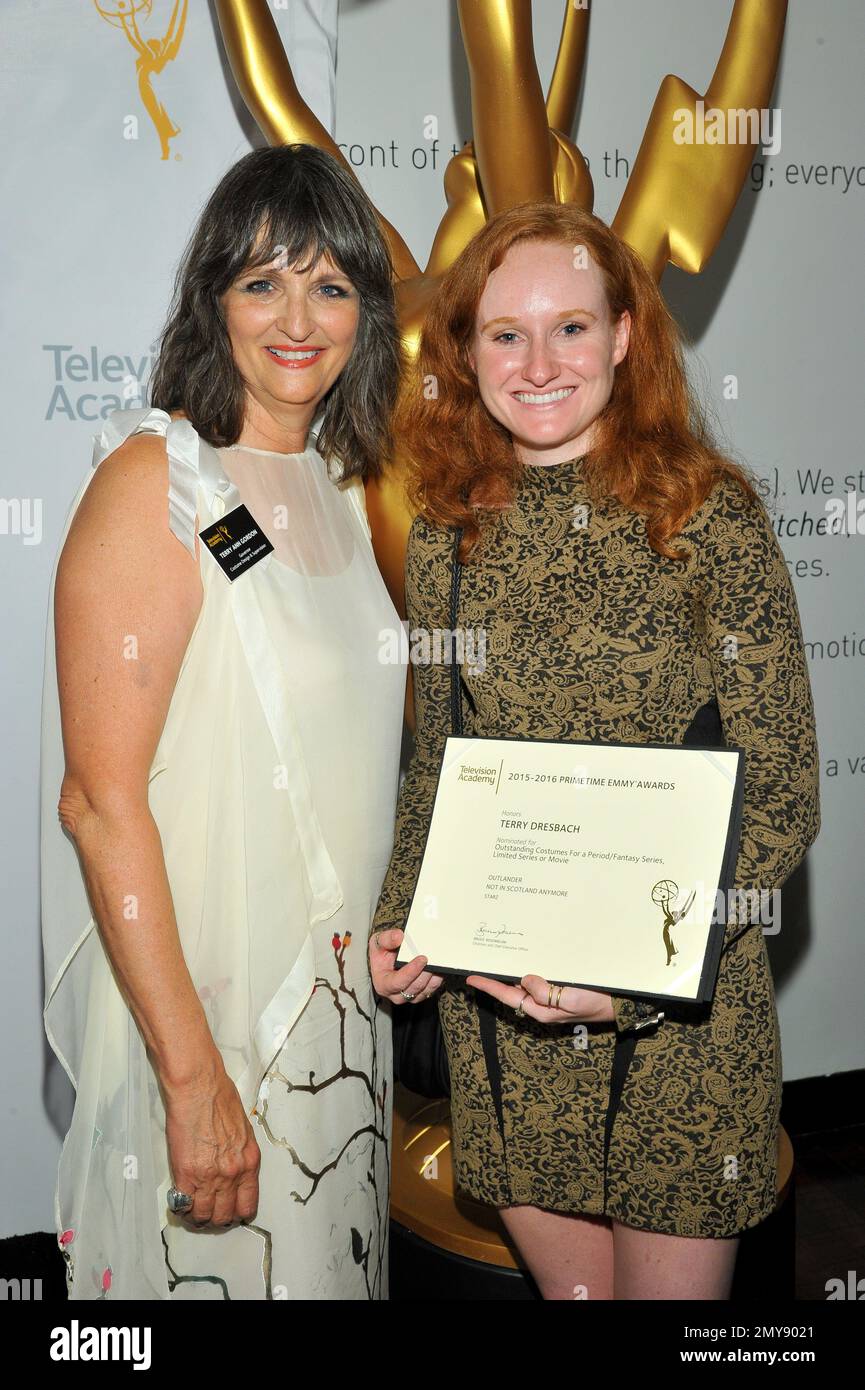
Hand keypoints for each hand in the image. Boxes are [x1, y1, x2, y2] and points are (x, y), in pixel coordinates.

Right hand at [162, 1058, 260, 1227]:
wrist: (199, 1087)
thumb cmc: (221, 1099)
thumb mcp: (243, 1131)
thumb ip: (239, 1156)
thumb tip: (232, 1171)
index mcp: (250, 1163)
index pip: (248, 1205)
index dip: (237, 1213)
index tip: (229, 1211)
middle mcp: (232, 1175)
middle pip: (225, 1216)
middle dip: (216, 1219)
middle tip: (208, 1212)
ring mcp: (209, 1177)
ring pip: (204, 1216)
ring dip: (197, 1217)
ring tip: (192, 1210)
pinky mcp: (185, 1174)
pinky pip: (184, 1205)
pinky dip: (181, 1209)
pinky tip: (179, 1203)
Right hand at [369, 927, 444, 1004]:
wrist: (385, 959)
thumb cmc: (381, 952)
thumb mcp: (378, 942)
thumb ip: (387, 939)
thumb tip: (399, 937)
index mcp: (383, 984)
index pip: (398, 982)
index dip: (411, 972)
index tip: (422, 959)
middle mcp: (396, 994)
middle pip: (414, 988)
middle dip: (425, 974)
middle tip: (434, 960)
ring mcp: (409, 996)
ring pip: (425, 991)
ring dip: (434, 978)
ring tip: (440, 964)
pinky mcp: (420, 994)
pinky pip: (431, 990)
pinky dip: (437, 980)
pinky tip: (441, 969)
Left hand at [465, 972, 614, 1024]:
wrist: (619, 1002)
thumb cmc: (597, 1002)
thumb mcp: (571, 1000)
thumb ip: (546, 993)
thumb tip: (524, 978)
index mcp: (541, 1009)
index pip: (508, 995)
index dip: (489, 986)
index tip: (471, 977)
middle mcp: (542, 1003)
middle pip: (512, 989)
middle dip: (496, 977)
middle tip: (478, 962)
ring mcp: (550, 995)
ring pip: (524, 982)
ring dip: (510, 970)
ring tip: (495, 957)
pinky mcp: (559, 985)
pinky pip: (538, 976)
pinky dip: (528, 967)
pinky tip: (523, 957)